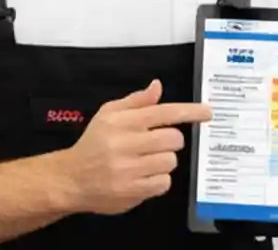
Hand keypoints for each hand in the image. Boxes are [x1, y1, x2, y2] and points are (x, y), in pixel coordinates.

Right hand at [56, 79, 211, 214]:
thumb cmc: (93, 145)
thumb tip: (157, 87)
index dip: (189, 112)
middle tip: (156, 144)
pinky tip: (143, 176)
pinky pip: (163, 183)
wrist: (71, 179)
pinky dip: (158, 180)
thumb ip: (136, 102)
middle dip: (170, 141)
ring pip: (170, 161)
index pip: (163, 112)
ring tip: (145, 162)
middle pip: (173, 139)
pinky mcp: (131, 191)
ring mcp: (128, 169)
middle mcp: (124, 144)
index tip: (206, 112)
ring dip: (163, 161)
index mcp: (121, 121)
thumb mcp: (108, 115)